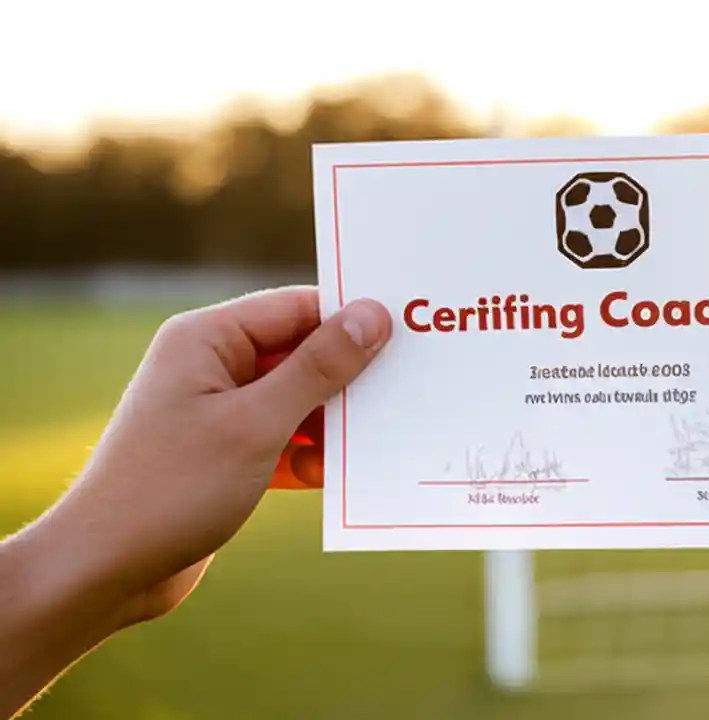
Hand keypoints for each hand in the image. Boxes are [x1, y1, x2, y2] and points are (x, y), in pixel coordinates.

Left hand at [32, 287, 390, 626]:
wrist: (105, 570)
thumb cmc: (170, 489)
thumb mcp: (257, 424)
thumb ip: (318, 368)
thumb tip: (372, 316)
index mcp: (207, 338)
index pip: (298, 308)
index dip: (351, 321)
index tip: (407, 338)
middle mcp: (210, 365)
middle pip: (302, 353)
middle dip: (346, 380)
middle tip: (400, 396)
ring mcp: (216, 410)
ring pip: (298, 400)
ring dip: (330, 426)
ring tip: (361, 450)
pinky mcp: (224, 452)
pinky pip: (284, 438)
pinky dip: (308, 456)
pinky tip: (325, 480)